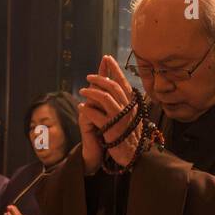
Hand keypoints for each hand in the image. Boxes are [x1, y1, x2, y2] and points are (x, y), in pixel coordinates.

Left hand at [79, 55, 137, 173]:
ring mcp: (120, 119)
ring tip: (82, 91)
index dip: (114, 69)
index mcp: (132, 104)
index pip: (123, 82)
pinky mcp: (111, 129)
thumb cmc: (129, 135)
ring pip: (104, 97)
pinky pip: (96, 114)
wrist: (132, 156)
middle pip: (112, 86)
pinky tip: (81, 107)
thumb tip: (116, 87)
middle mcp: (128, 109)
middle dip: (99, 78)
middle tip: (88, 76)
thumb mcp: (131, 116)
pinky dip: (87, 109)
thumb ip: (125, 102)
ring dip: (91, 92)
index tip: (107, 58)